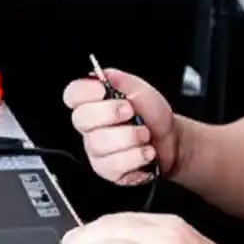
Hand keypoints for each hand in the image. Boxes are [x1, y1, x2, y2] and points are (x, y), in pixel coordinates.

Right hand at [63, 68, 180, 184]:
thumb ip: (122, 81)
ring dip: (130, 137)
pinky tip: (145, 152)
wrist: (171, 141)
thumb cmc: (153, 116)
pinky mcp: (107, 169)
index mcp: (94, 103)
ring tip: (144, 135)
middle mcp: (91, 127)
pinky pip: (113, 165)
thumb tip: (103, 74)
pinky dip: (136, 157)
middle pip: (82, 118)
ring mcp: (96, 150)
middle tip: (131, 113)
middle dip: (111, 113)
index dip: (85, 91)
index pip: (72, 95)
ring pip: (100, 143)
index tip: (102, 90)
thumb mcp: (142, 91)